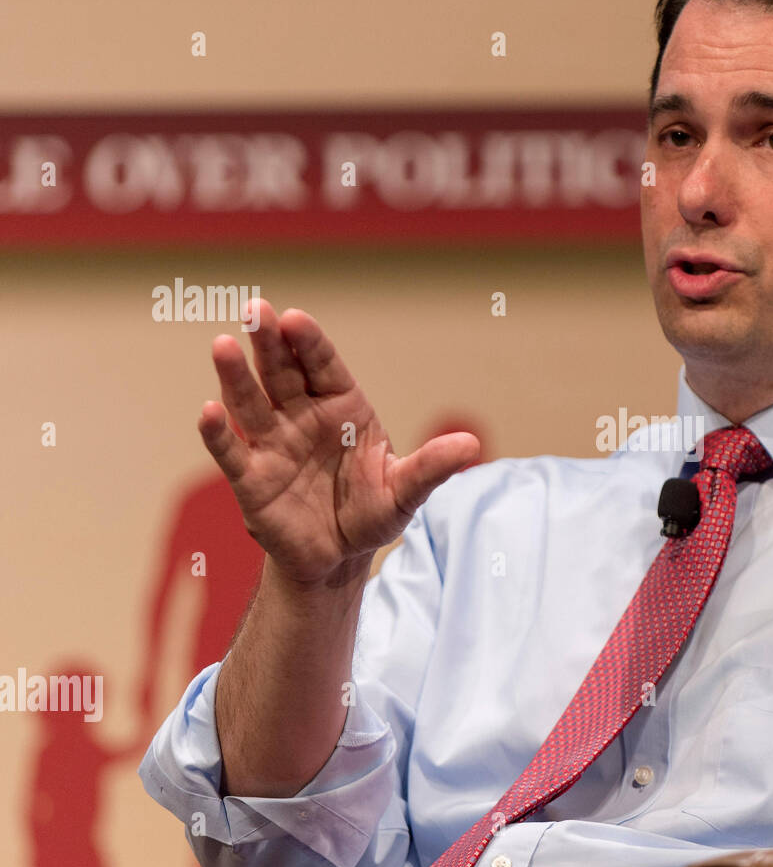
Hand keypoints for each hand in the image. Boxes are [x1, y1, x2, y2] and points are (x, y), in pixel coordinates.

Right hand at [198, 299, 479, 585]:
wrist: (338, 558)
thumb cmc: (372, 513)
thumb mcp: (405, 491)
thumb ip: (432, 467)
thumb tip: (471, 444)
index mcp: (342, 407)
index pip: (323, 366)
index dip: (308, 342)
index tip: (295, 318)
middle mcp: (302, 416)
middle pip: (282, 372)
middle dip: (268, 342)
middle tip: (256, 308)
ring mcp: (273, 444)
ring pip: (251, 403)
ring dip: (236, 375)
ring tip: (223, 345)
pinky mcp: (251, 478)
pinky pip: (231, 452)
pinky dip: (217, 434)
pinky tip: (207, 412)